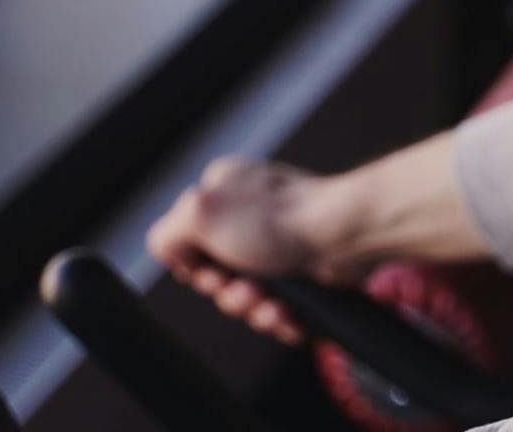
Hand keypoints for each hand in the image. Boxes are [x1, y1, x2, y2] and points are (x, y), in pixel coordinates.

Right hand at [146, 156, 358, 345]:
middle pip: (218, 277)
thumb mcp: (201, 212)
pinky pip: (280, 309)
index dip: (195, 269)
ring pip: (249, 299)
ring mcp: (279, 247)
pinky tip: (288, 313)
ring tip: (272, 304)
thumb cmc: (280, 218)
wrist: (345, 236)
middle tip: (245, 289)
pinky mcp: (305, 274)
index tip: (209, 272)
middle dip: (228, 294)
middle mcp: (251, 218)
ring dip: (255, 310)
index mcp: (224, 194)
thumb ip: (168, 232)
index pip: (188, 243)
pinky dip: (281, 317)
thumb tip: (169, 251)